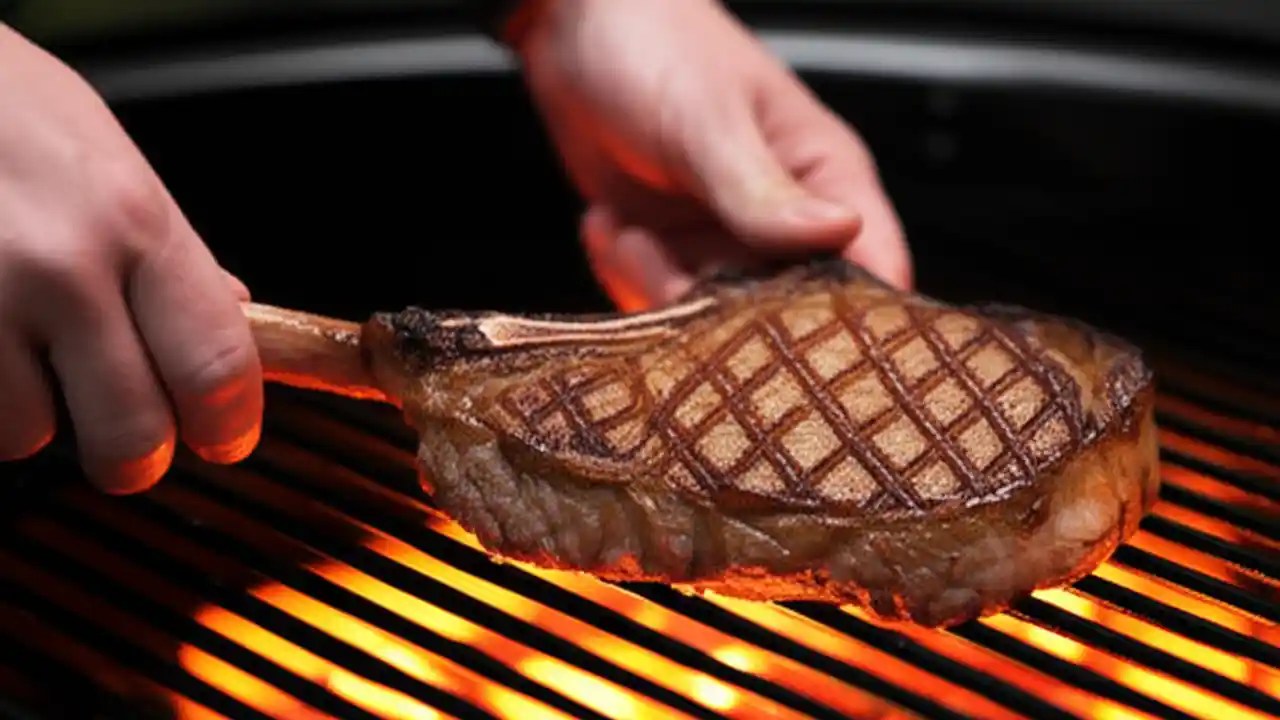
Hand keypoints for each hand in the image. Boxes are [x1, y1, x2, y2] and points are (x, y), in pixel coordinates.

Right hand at [0, 25, 261, 492]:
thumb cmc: (5, 109)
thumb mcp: (112, 162)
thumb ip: (173, 254)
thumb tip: (235, 315)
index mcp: (137, 222)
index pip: (216, 364)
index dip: (229, 424)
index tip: (225, 438)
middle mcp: (63, 266)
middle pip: (133, 433)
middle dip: (136, 455)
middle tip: (131, 441)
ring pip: (32, 434)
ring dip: (38, 414)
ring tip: (28, 348)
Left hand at [513, 0, 911, 310]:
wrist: (574, 29)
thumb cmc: (659, 45)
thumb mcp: (709, 118)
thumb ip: (760, 188)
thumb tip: (838, 232)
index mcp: (827, 180)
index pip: (873, 268)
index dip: (847, 320)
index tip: (794, 341)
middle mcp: (783, 224)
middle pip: (783, 317)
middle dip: (722, 309)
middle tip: (666, 258)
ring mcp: (725, 244)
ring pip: (711, 321)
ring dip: (656, 285)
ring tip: (629, 227)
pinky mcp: (673, 255)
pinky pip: (657, 303)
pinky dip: (625, 274)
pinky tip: (611, 223)